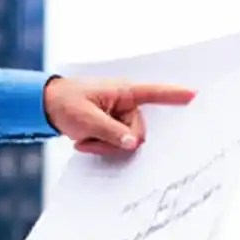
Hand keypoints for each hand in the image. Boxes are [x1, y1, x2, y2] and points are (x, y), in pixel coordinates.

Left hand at [43, 77, 195, 156]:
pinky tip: (83, 141)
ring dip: (104, 146)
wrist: (44, 107)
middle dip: (114, 141)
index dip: (174, 95)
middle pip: (138, 133)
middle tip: (89, 138)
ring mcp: (119, 117)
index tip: (195, 95)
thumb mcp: (86, 119)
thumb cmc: (64, 103)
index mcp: (123, 93)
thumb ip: (111, 132)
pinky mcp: (113, 128)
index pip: (153, 93)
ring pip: (126, 144)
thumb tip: (134, 143)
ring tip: (83, 138)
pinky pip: (116, 146)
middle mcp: (126, 105)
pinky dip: (99, 146)